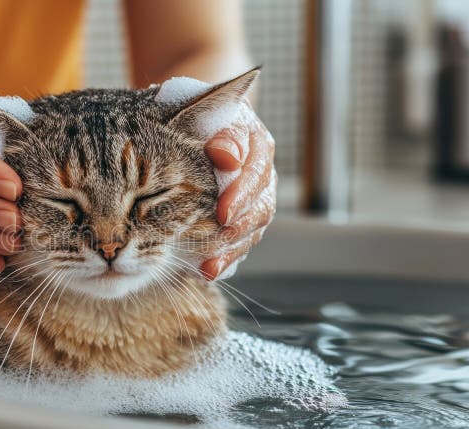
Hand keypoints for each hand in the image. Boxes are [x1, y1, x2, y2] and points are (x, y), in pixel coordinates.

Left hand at [199, 109, 276, 280]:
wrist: (205, 125)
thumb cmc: (206, 119)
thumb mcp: (216, 119)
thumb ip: (226, 137)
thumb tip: (225, 156)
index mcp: (259, 147)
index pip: (256, 174)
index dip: (241, 195)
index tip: (223, 213)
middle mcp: (263, 175)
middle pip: (260, 207)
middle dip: (238, 229)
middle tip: (216, 243)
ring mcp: (256, 198)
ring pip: (253, 229)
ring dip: (232, 250)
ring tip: (210, 266)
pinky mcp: (244, 217)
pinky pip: (241, 241)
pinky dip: (227, 257)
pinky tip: (208, 270)